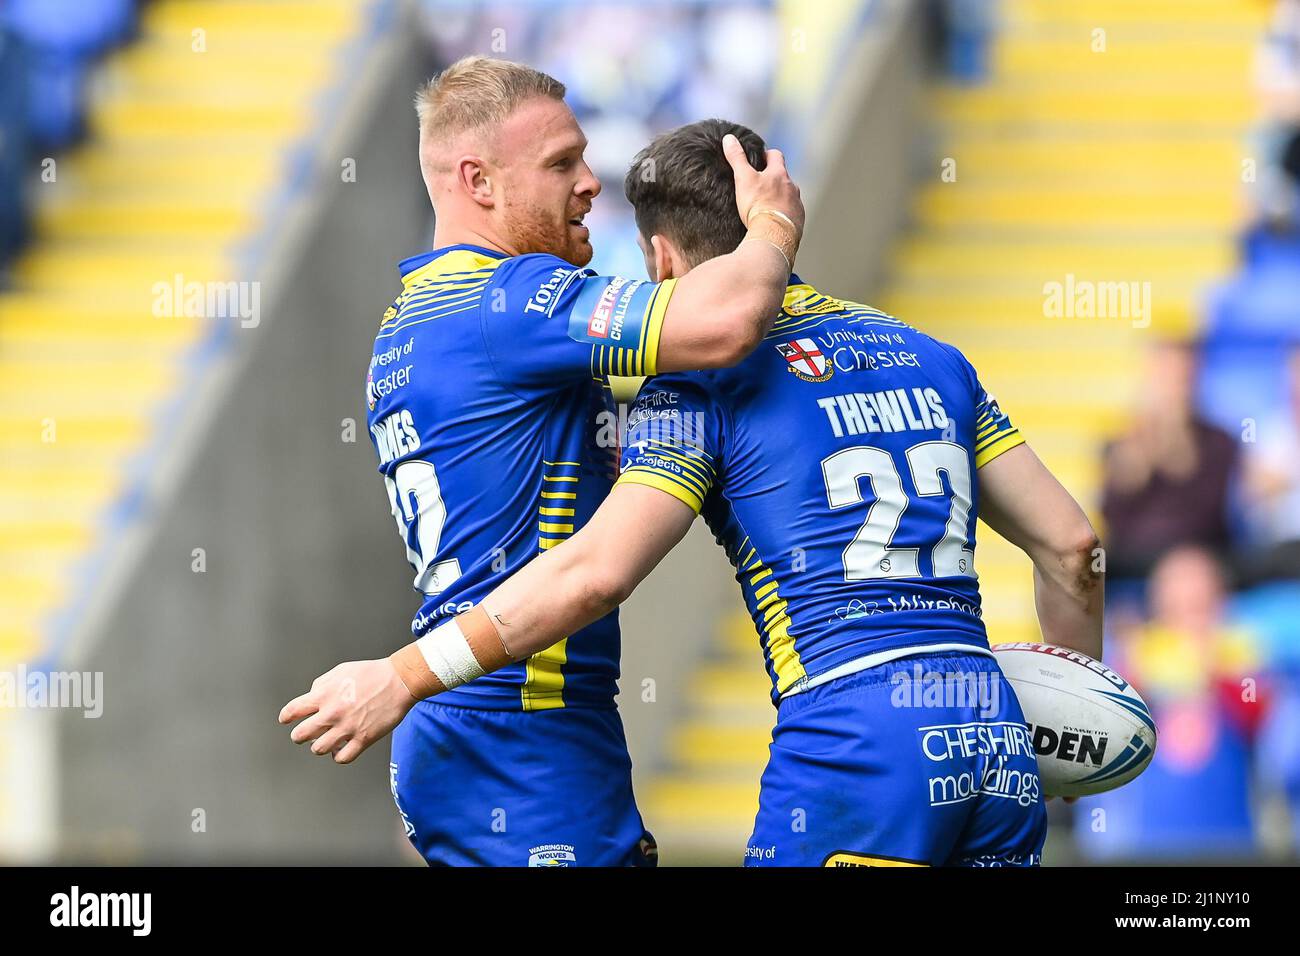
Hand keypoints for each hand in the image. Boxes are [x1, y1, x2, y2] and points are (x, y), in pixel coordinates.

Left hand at [278, 658, 416, 763]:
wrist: (399, 680)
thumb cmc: (372, 673)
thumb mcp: (341, 670)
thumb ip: (322, 684)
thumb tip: (311, 697)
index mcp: (324, 695)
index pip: (292, 711)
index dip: (286, 717)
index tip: (287, 720)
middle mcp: (332, 713)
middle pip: (301, 735)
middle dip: (299, 735)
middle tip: (303, 735)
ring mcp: (347, 728)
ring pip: (318, 749)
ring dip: (319, 746)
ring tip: (324, 742)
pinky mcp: (363, 738)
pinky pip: (342, 758)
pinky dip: (338, 756)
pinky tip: (340, 749)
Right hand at [723, 133, 804, 236]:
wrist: (772, 234)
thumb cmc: (758, 205)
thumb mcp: (743, 178)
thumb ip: (737, 158)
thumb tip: (729, 138)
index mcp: (780, 174)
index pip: (776, 155)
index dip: (767, 155)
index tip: (760, 159)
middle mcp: (792, 187)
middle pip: (784, 177)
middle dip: (774, 179)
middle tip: (761, 185)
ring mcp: (797, 204)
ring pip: (789, 196)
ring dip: (781, 198)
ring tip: (767, 206)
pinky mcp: (798, 221)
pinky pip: (792, 214)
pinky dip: (784, 215)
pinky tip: (774, 221)